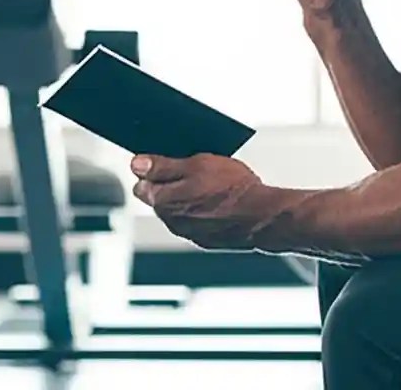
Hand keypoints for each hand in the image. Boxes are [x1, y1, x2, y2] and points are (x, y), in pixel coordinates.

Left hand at [130, 153, 272, 250]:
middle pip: (160, 197)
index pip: (142, 183)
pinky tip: (219, 202)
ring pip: (178, 210)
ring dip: (187, 198)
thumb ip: (163, 166)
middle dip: (170, 184)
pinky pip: (196, 222)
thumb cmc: (232, 190)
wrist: (263, 217)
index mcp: (163, 200)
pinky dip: (202, 212)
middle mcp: (171, 220)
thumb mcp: (197, 165)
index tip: (167, 160)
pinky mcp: (205, 240)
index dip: (153, 169)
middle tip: (194, 170)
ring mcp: (188, 232)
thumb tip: (137, 164)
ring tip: (211, 185)